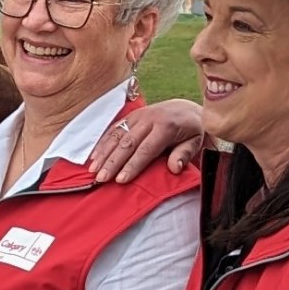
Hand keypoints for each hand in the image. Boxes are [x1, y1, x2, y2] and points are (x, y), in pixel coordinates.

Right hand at [88, 97, 202, 183]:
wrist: (185, 109)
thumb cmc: (190, 130)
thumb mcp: (195, 141)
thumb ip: (185, 154)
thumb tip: (174, 168)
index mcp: (166, 126)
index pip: (146, 149)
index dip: (132, 165)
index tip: (121, 180)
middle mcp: (149, 119)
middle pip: (127, 143)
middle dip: (112, 162)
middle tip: (101, 178)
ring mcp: (138, 116)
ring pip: (117, 135)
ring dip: (103, 154)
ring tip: (93, 170)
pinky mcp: (130, 116)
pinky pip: (114, 129)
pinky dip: (102, 144)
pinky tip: (94, 157)